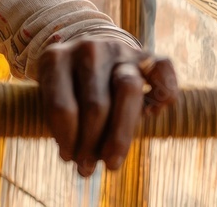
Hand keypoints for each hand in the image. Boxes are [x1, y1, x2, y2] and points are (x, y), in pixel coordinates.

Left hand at [37, 36, 177, 176]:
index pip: (62, 106)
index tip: (68, 158)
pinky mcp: (145, 54)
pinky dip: (164, 94)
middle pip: (96, 104)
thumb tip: (78, 161)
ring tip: (110, 163)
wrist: (85, 51)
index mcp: (55, 58)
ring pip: (129, 90)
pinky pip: (164, 70)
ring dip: (120, 135)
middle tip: (87, 168)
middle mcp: (87, 48)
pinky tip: (152, 113)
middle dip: (92, 143)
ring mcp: (118, 49)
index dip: (66, 138)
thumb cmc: (66, 84)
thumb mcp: (52, 93)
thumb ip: (63, 119)